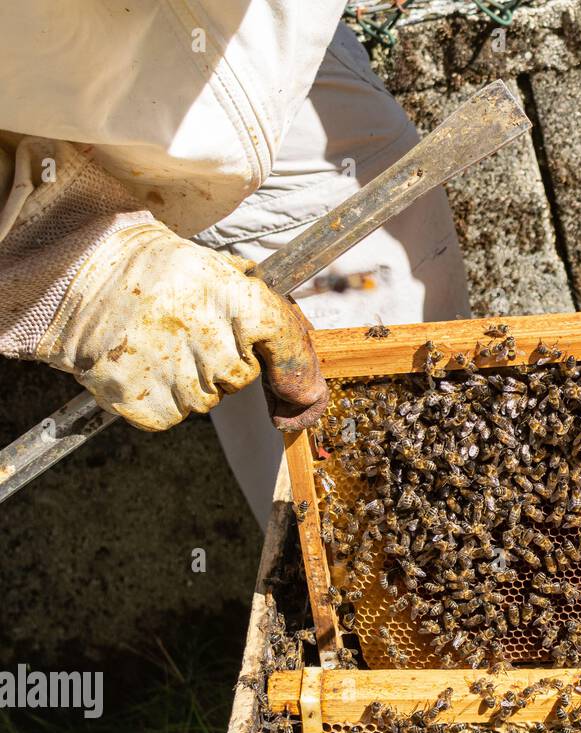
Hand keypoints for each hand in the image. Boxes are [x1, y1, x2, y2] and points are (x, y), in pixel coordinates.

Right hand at [37, 221, 325, 430]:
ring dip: (189, 380)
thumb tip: (298, 346)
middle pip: (242, 377)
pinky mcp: (148, 405)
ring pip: (206, 398)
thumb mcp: (216, 268)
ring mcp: (180, 377)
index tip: (301, 395)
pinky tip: (140, 363)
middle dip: (224, 362)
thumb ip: (259, 304)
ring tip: (157, 343)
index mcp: (238, 302)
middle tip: (188, 333)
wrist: (78, 276)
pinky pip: (172, 414)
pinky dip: (160, 398)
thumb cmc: (154, 271)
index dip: (299, 373)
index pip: (289, 344)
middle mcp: (214, 343)